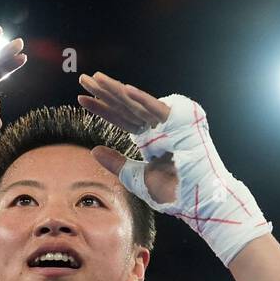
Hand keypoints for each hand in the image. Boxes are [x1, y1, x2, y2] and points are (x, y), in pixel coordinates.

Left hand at [76, 71, 177, 204]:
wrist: (198, 201)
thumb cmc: (174, 193)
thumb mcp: (135, 178)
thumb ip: (116, 164)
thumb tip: (94, 150)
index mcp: (150, 137)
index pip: (121, 118)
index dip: (101, 109)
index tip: (81, 99)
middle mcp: (157, 127)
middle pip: (125, 107)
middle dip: (103, 93)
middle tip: (83, 79)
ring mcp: (169, 124)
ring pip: (137, 104)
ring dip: (116, 90)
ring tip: (95, 78)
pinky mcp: (181, 124)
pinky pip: (157, 109)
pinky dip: (142, 99)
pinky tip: (124, 89)